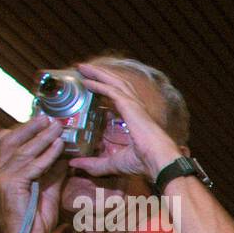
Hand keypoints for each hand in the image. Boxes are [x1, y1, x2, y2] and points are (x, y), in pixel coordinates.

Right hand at [0, 116, 67, 232]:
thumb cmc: (33, 222)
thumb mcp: (45, 192)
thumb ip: (51, 174)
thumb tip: (64, 157)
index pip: (0, 143)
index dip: (17, 130)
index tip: (36, 123)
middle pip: (9, 141)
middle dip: (29, 128)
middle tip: (48, 119)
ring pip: (22, 151)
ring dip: (42, 137)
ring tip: (57, 127)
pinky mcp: (10, 185)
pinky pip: (32, 165)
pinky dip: (47, 155)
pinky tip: (59, 146)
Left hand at [70, 62, 182, 182]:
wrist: (159, 161)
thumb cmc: (144, 162)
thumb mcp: (113, 163)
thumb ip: (94, 164)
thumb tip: (74, 164)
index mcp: (134, 119)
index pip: (118, 99)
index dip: (104, 91)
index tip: (90, 87)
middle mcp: (135, 109)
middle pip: (115, 85)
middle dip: (100, 76)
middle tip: (83, 70)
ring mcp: (134, 105)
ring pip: (114, 82)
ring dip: (98, 74)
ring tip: (83, 68)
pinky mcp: (130, 106)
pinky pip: (111, 91)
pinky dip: (98, 84)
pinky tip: (87, 81)